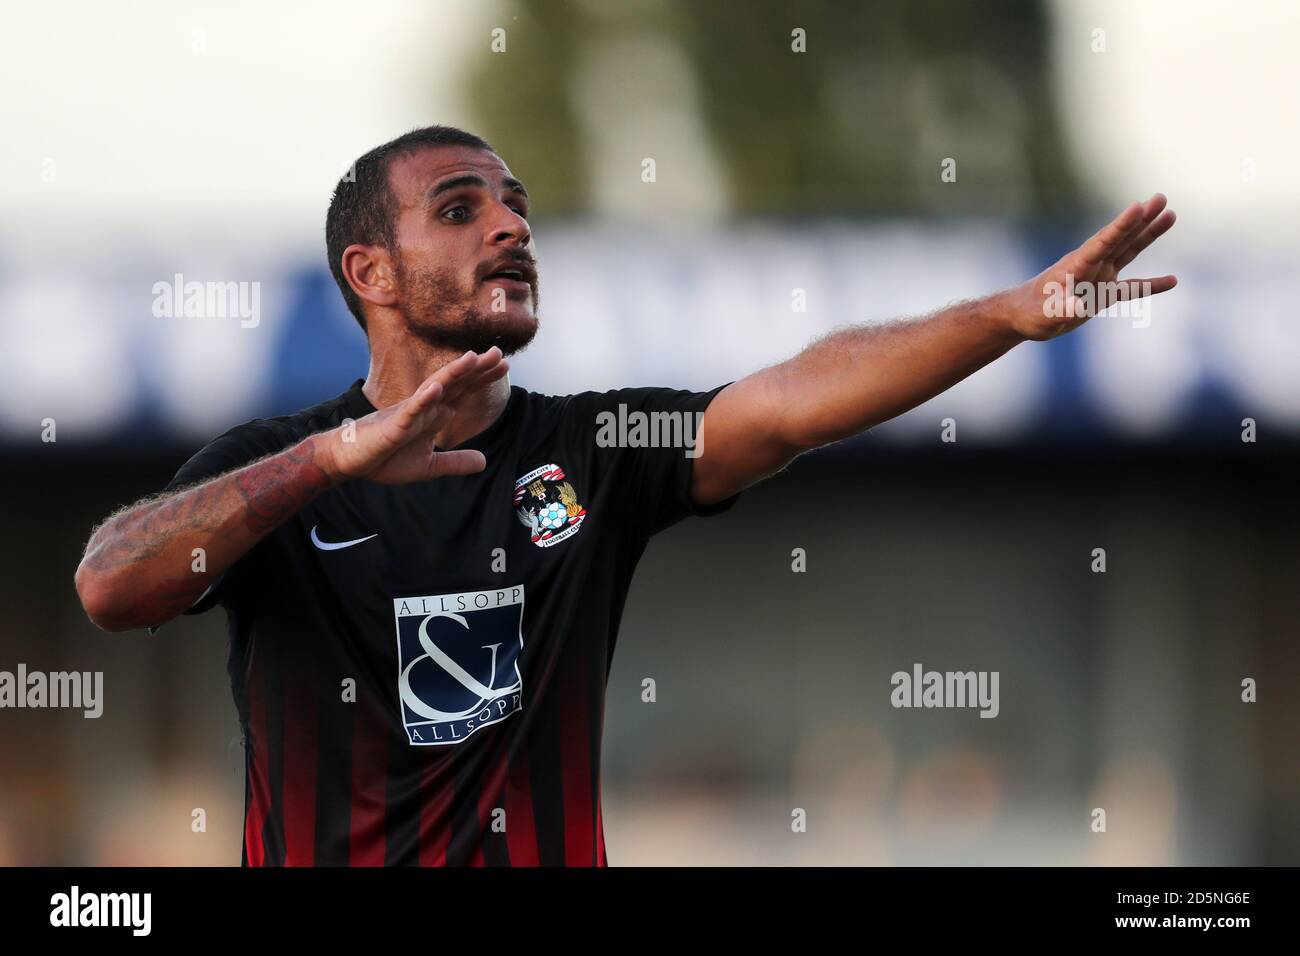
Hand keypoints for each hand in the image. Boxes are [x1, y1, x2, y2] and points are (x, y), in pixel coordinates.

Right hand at [322, 348, 509, 483]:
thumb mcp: (429, 465)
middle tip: (499, 352)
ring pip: (434, 388)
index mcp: (433, 415)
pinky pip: (410, 411)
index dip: (482, 379)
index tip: (505, 366)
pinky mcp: (393, 425)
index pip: (462, 392)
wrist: (350, 461)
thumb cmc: (385, 459)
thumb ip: (456, 462)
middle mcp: (424, 408)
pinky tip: (435, 388)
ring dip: (452, 373)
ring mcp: (409, 413)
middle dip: (476, 369)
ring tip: (472, 358)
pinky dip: (423, 399)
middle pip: (454, 384)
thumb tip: (484, 461)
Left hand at [999, 193, 1177, 340]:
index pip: (1103, 242)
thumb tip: (1079, 305)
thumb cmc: (1030, 311)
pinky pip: (1132, 287)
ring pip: (1129, 252)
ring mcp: (1099, 276)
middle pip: (1121, 238)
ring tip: (1170, 215)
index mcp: (1077, 265)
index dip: (1121, 225)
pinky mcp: (1102, 293)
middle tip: (1162, 198)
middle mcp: (1091, 265)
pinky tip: (1172, 281)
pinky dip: (1151, 285)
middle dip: (1142, 219)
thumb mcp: (1045, 313)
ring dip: (1148, 235)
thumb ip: (1063, 307)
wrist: (1023, 317)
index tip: (1139, 206)